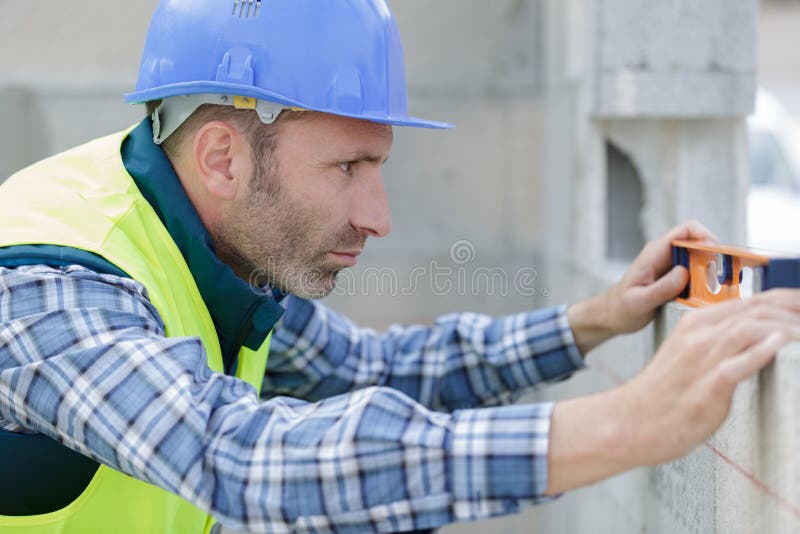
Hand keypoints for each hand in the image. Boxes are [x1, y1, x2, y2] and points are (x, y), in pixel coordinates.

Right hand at [546, 289, 799, 494]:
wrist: (630, 421)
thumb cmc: (662, 395)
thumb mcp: (689, 356)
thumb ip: (720, 344)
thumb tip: (757, 342)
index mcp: (696, 324)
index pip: (751, 300)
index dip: (787, 298)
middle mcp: (699, 335)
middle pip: (757, 309)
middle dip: (795, 309)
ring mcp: (701, 359)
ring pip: (752, 329)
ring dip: (789, 328)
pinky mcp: (706, 387)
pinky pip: (737, 364)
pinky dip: (763, 351)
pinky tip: (781, 345)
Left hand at [568, 219, 716, 352]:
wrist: (610, 317)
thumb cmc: (619, 308)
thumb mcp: (640, 301)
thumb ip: (662, 288)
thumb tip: (684, 273)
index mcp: (655, 253)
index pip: (686, 230)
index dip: (705, 235)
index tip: (717, 254)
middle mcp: (665, 257)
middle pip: (699, 245)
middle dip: (715, 258)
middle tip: (726, 277)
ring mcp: (671, 268)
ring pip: (701, 262)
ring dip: (713, 273)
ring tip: (722, 290)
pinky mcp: (675, 281)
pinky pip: (697, 277)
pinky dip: (707, 285)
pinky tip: (711, 299)